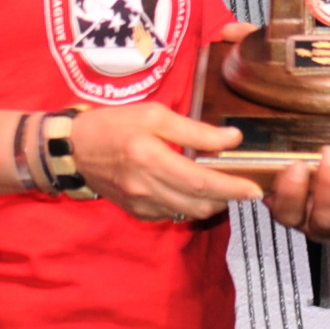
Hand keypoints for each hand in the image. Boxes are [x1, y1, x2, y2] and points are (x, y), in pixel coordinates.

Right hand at [67, 103, 266, 224]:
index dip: (232, 187)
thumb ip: (194, 130)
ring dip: (211, 203)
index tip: (255, 188)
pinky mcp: (137, 212)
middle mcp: (145, 187)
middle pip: (199, 202)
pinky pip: (172, 213)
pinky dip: (189, 204)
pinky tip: (192, 189)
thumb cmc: (114, 124)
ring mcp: (140, 204)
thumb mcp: (154, 114)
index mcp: (150, 157)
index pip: (201, 181)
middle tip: (247, 188)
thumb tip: (232, 138)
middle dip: (228, 198)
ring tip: (223, 186)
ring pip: (188, 212)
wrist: (74, 149)